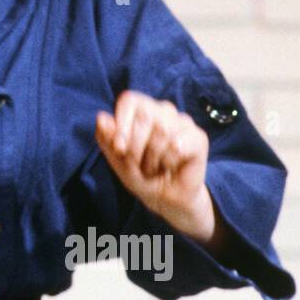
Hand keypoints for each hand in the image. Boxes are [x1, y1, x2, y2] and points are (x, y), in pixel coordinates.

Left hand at [94, 89, 211, 238]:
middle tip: (139, 165)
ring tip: (155, 167)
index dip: (122, 123)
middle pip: (145, 116)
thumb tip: (101, 117)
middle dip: (136, 148)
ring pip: (162, 131)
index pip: (130, 100)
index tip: (119, 148)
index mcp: (140, 110)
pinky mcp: (198, 137)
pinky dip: (170, 162)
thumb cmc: (140, 175)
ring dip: (153, 158)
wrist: (166, 199)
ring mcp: (182, 121)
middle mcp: (162, 110)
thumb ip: (107, 139)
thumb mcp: (117, 161)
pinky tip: (172, 166)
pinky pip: (178, 145)